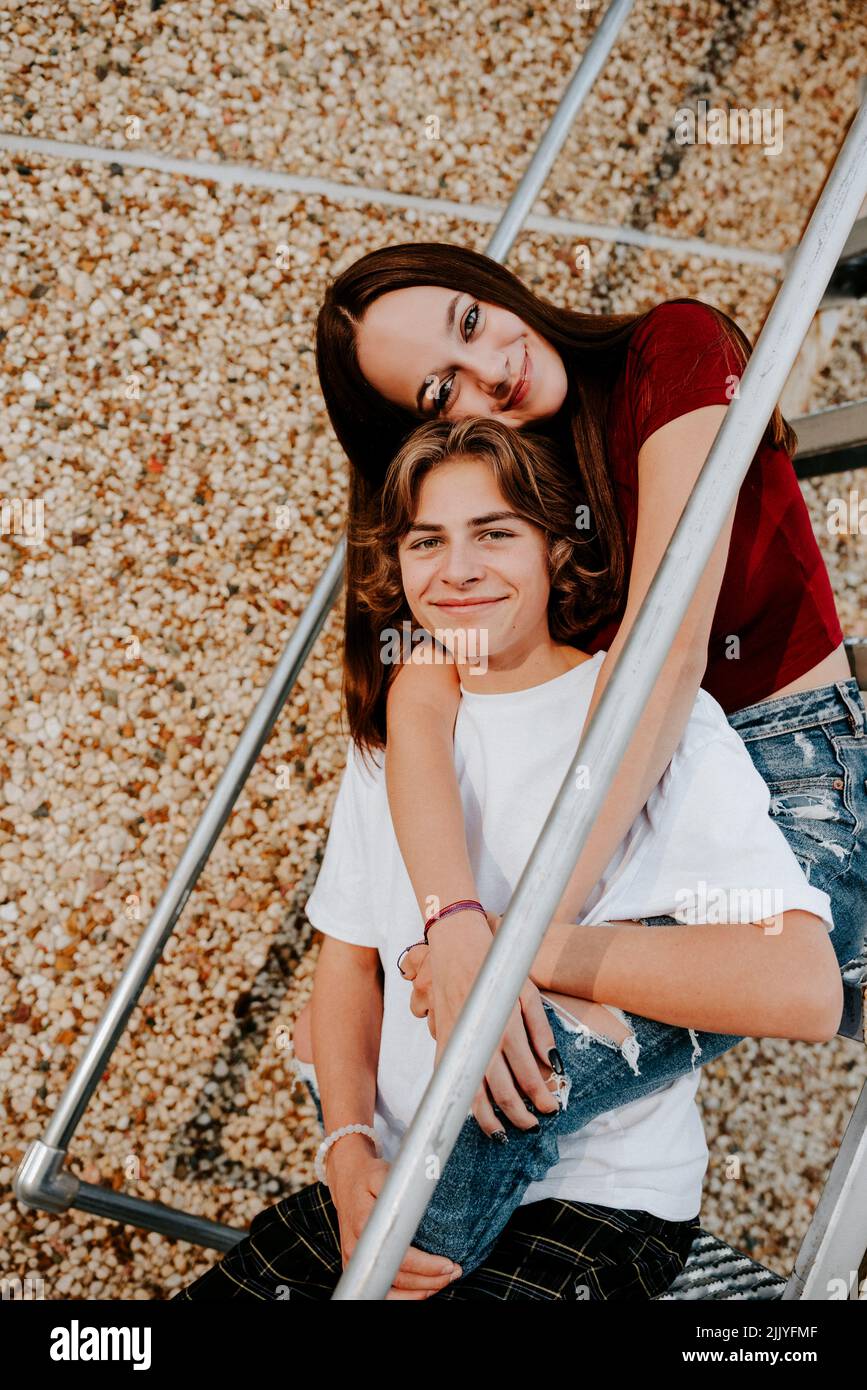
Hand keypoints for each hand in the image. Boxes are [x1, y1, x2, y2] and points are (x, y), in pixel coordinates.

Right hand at [328, 1144, 462, 1298]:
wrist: (346, 1180)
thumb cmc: (368, 1177)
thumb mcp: (383, 1173)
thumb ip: (401, 1185)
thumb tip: (424, 1193)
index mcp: (364, 1223)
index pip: (398, 1256)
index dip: (425, 1265)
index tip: (448, 1264)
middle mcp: (358, 1247)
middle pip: (397, 1278)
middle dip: (430, 1280)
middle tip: (454, 1272)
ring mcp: (355, 1260)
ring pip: (388, 1290)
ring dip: (419, 1292)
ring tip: (443, 1282)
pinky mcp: (356, 1266)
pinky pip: (379, 1289)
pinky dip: (402, 1296)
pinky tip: (422, 1290)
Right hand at [400, 910, 561, 1135]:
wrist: (457, 945)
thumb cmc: (497, 965)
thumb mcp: (528, 990)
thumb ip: (541, 1029)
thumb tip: (554, 1064)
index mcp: (507, 1026)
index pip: (528, 1074)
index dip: (541, 1097)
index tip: (551, 1109)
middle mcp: (483, 1038)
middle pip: (502, 1091)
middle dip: (520, 1115)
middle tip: (532, 1126)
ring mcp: (460, 1042)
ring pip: (473, 1093)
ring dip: (489, 1119)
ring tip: (502, 1133)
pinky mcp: (443, 1040)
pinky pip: (451, 1078)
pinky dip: (461, 1100)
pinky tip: (473, 1112)